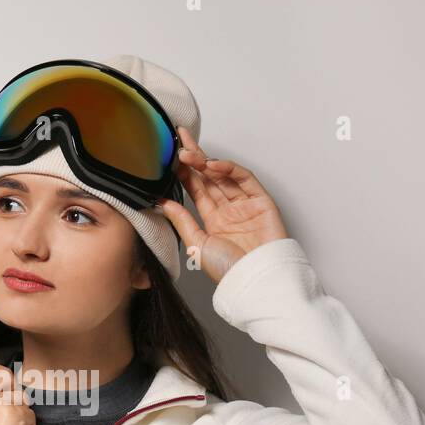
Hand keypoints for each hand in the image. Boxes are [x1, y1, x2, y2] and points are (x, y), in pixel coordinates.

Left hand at [157, 126, 289, 284]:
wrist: (255, 280)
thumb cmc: (230, 271)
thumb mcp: (197, 246)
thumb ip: (182, 221)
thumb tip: (163, 203)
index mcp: (213, 221)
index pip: (196, 190)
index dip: (184, 173)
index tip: (170, 159)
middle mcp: (228, 210)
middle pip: (208, 177)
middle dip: (193, 159)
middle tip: (179, 144)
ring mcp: (245, 204)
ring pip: (224, 175)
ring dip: (206, 162)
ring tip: (188, 154)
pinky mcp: (261, 200)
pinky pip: (244, 178)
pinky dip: (229, 168)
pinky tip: (211, 164)